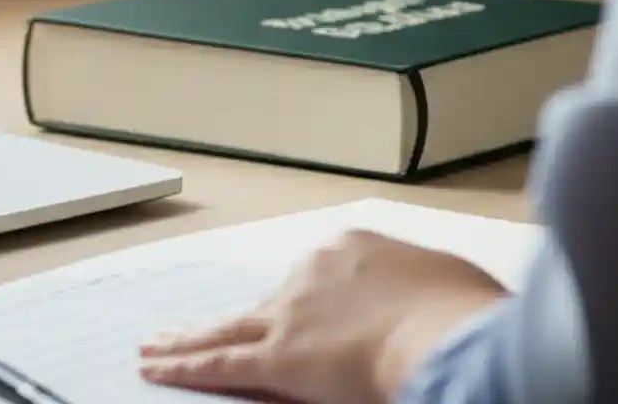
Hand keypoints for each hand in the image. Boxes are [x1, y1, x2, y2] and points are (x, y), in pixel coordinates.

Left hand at [138, 230, 507, 403]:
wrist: (447, 335)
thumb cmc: (464, 313)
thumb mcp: (450, 281)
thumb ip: (422, 288)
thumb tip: (427, 300)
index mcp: (352, 249)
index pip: (318, 277)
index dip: (309, 302)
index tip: (305, 313)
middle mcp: (310, 274)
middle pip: (264, 300)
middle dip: (236, 318)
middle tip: (196, 325)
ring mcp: (289, 314)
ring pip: (226, 328)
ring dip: (186, 337)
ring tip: (154, 344)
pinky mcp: (277, 356)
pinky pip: (218, 362)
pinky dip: (183, 366)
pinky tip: (154, 368)